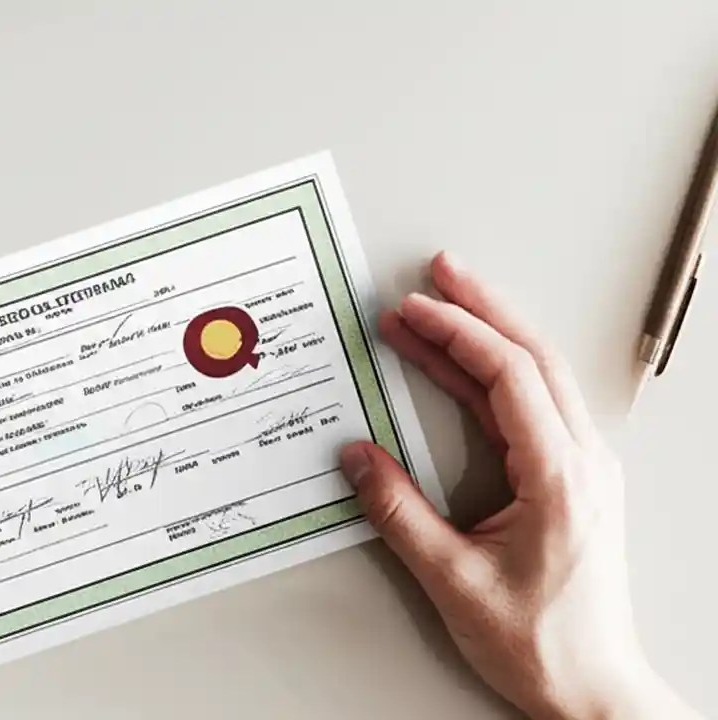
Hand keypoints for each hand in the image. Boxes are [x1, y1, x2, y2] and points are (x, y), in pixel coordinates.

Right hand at [340, 253, 700, 719]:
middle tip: (438, 273)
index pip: (510, 378)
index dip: (459, 333)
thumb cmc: (541, 644)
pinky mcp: (572, 481)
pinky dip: (494, 376)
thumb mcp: (453, 581)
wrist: (593, 687)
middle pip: (534, 359)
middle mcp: (581, 462)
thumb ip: (398, 512)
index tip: (415, 309)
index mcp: (560, 477)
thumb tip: (357, 458)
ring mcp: (583, 469)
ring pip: (539, 377)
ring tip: (441, 306)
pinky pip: (535, 407)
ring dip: (491, 335)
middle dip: (481, 309)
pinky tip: (461, 367)